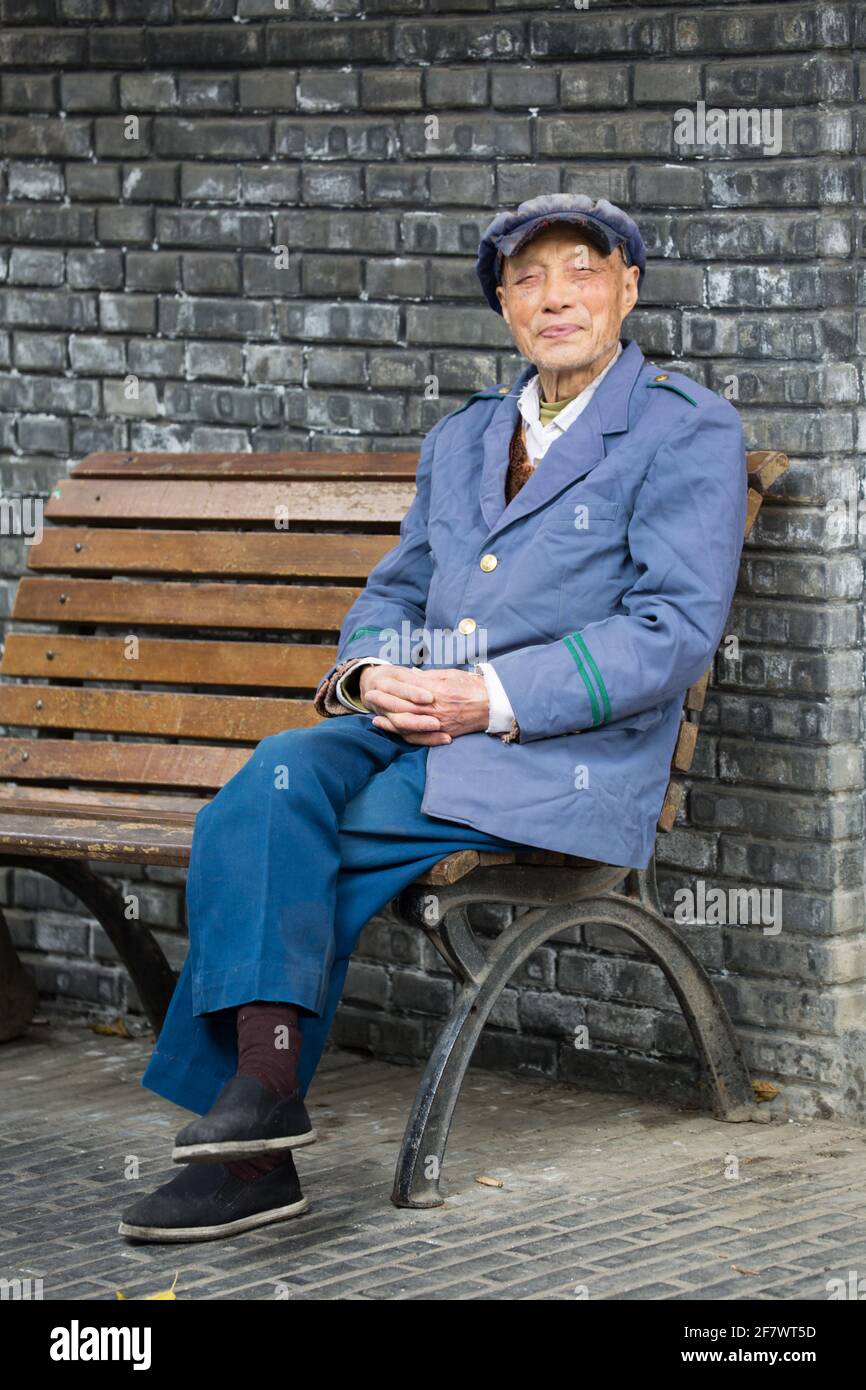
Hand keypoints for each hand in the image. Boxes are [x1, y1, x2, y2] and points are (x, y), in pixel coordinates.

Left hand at [359, 665, 488, 744]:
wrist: (492, 704)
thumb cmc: (471, 686)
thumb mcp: (448, 675)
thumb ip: (427, 676)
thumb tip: (409, 673)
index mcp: (435, 690)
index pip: (406, 690)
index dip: (390, 688)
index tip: (377, 684)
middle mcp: (434, 708)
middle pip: (402, 707)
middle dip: (384, 703)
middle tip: (369, 698)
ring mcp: (438, 722)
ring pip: (408, 724)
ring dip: (389, 721)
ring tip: (375, 718)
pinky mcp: (443, 732)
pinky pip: (420, 738)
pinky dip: (404, 735)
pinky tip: (395, 732)